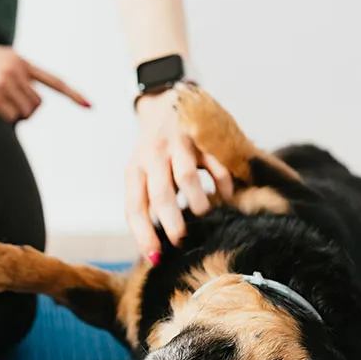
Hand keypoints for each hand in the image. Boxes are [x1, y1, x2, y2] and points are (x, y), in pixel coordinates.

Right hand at [0, 35, 89, 120]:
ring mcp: (3, 83)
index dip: (72, 95)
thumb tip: (22, 104)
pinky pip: (5, 121)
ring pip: (22, 115)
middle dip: (22, 112)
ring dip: (8, 117)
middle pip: (36, 105)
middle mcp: (14, 70)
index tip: (89, 106)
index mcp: (16, 60)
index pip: (52, 80)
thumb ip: (8, 75)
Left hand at [126, 89, 233, 262]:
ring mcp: (177, 144)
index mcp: (134, 170)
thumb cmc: (154, 151)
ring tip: (205, 217)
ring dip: (197, 202)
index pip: (134, 207)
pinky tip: (226, 197)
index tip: (155, 259)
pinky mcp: (201, 136)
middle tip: (182, 241)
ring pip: (186, 176)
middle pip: (160, 193)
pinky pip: (214, 163)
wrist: (166, 101)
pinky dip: (222, 184)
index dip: (143, 234)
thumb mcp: (142, 172)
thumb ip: (148, 201)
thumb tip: (155, 248)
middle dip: (172, 222)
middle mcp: (152, 156)